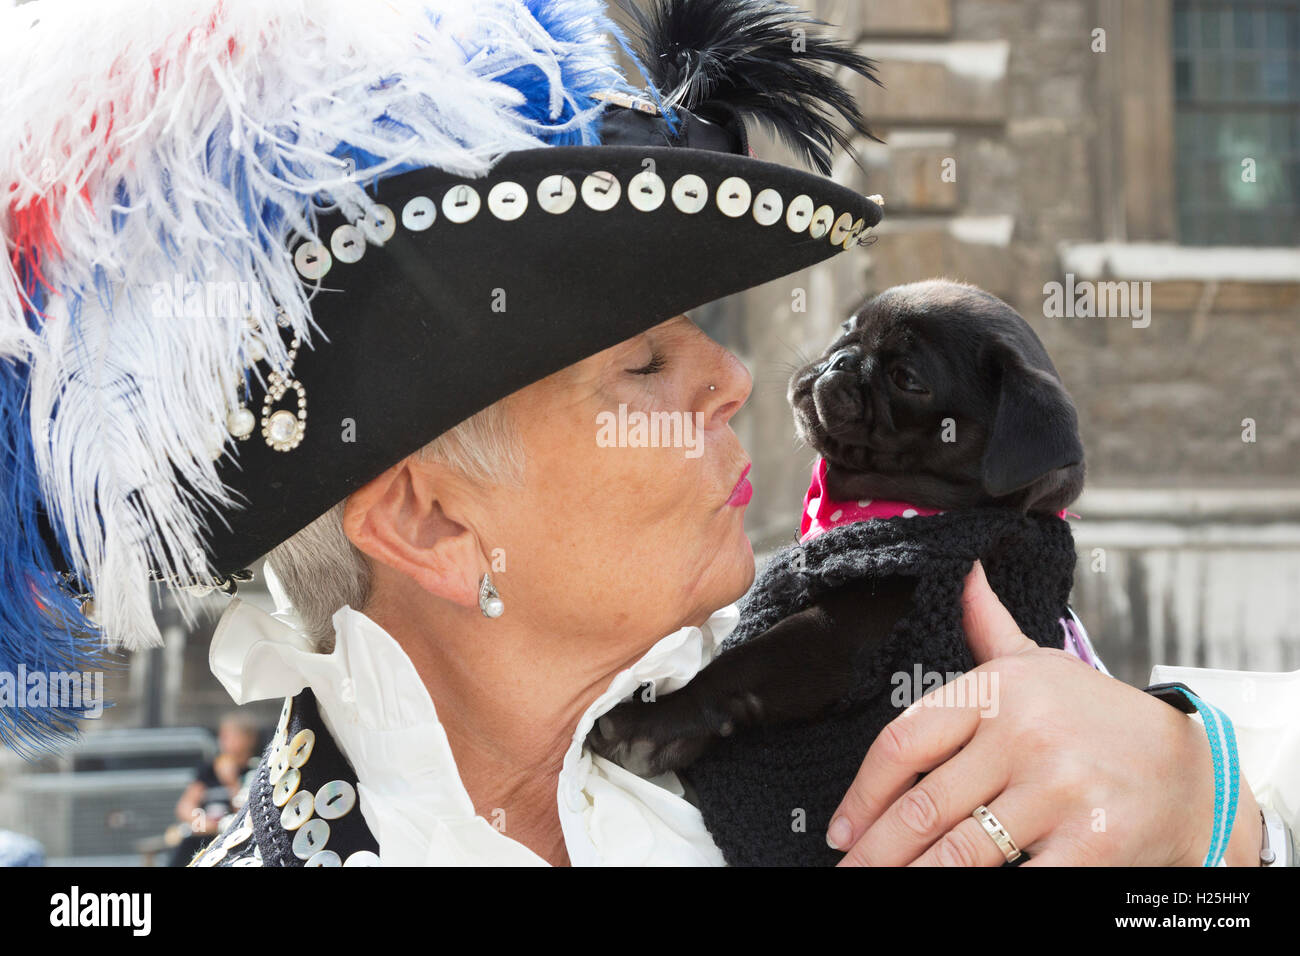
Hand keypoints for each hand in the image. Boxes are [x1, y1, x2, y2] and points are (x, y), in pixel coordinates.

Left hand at [827, 561, 1260, 865]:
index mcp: (1000, 690)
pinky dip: (981, 895)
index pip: (905, 742)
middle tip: (850, 872)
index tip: (841, 828)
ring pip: (960, 851)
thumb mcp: (1041, 665)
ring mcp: (1061, 789)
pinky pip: (1020, 880)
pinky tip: (951, 899)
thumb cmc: (1099, 720)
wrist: (1194, 773)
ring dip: (912, 878)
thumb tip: (961, 572)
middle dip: (876, 851)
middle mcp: (1027, 734)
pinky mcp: (1094, 843)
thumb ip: (988, 626)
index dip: (862, 792)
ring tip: (884, 891)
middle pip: (923, 806)